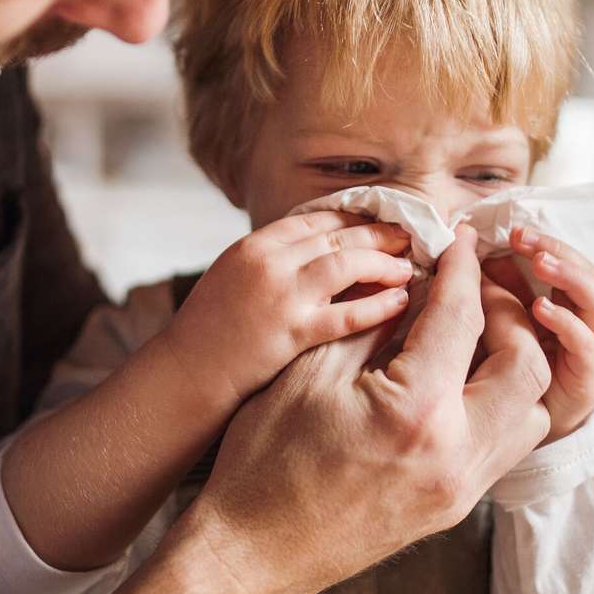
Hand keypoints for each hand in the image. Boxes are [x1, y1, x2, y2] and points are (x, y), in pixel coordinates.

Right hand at [164, 211, 414, 403]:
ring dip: (384, 264)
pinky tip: (399, 303)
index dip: (355, 218)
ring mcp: (279, 295)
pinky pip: (346, 314)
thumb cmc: (209, 334)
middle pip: (338, 235)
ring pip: (347, 264)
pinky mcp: (290, 331)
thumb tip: (321, 254)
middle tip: (410, 238)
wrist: (183, 375)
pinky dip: (377, 306)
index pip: (317, 218)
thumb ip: (274, 262)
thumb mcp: (234, 278)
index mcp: (254, 245)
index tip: (382, 223)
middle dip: (379, 235)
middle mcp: (268, 261)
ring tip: (408, 269)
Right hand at [185, 225, 552, 593]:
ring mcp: (461, 489)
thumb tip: (414, 283)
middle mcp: (455, 455)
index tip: (459, 241)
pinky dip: (499, 403)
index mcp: (417, 413)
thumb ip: (372, 322)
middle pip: (525, 365)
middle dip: (507, 315)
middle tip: (471, 288)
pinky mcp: (455, 507)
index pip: (462, 319)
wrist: (254, 553)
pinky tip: (461, 380)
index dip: (461, 270)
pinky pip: (505, 445)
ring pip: (530, 411)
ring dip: (513, 364)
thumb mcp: (310, 371)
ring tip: (474, 335)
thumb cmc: (265, 459)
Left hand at [484, 227, 593, 444]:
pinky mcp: (588, 382)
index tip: (516, 230)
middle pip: (589, 276)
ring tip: (540, 262)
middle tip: (525, 238)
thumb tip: (471, 247)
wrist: (512, 434)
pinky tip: (540, 308)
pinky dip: (567, 323)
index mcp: (568, 306)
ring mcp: (592, 352)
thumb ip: (495, 289)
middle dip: (559, 252)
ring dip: (570, 277)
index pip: (571, 262)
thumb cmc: (501, 372)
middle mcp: (587, 325)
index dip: (548, 243)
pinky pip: (588, 348)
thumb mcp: (496, 320)